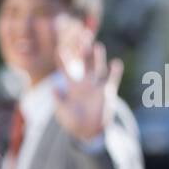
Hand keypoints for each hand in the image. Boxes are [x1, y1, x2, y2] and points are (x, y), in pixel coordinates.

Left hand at [53, 14, 123, 141]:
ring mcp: (96, 86)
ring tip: (97, 46)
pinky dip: (114, 72)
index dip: (63, 60)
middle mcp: (84, 82)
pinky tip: (116, 63)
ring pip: (97, 67)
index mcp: (71, 86)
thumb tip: (52, 89)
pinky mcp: (107, 92)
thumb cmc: (73, 122)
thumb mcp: (63, 112)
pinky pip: (112, 79)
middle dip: (83, 51)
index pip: (66, 70)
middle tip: (83, 36)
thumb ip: (58, 101)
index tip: (60, 48)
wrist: (89, 131)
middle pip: (84, 63)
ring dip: (97, 58)